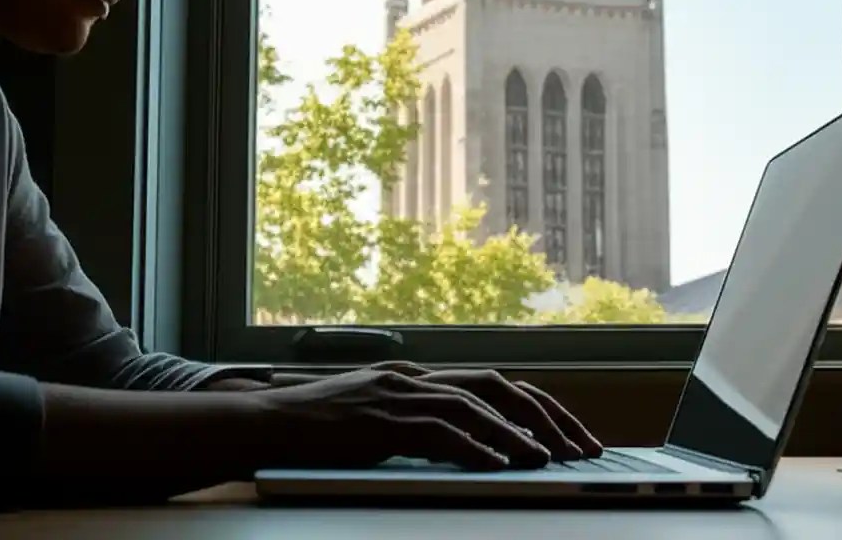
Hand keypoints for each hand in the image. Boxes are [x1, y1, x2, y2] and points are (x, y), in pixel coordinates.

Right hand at [258, 368, 551, 470]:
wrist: (266, 421)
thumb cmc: (314, 427)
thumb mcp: (371, 418)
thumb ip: (411, 423)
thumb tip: (458, 444)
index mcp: (413, 377)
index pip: (489, 384)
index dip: (533, 407)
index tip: (565, 434)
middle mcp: (411, 379)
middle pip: (494, 388)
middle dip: (542, 417)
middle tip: (575, 446)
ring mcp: (395, 396)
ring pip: (472, 408)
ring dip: (513, 435)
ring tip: (543, 459)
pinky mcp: (380, 420)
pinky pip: (438, 432)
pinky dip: (472, 447)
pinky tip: (496, 464)